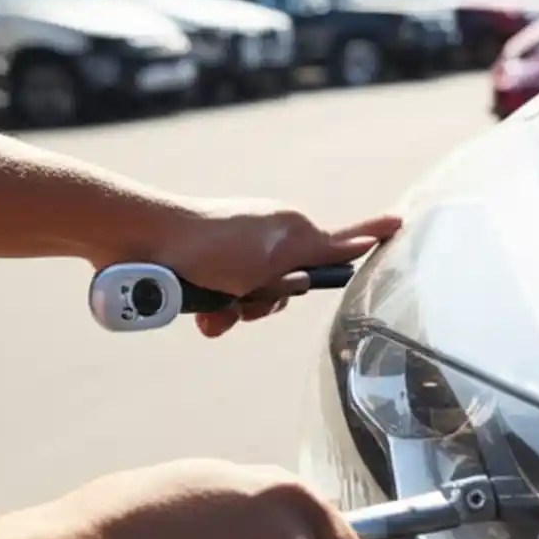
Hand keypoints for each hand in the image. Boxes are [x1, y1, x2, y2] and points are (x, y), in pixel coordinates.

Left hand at [100, 198, 399, 337]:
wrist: (137, 243)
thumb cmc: (209, 246)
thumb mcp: (275, 252)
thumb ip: (325, 251)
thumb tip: (371, 236)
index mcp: (290, 228)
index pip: (340, 242)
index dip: (367, 239)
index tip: (401, 226)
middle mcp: (266, 240)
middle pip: (292, 289)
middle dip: (271, 302)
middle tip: (249, 295)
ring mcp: (235, 254)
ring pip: (254, 302)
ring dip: (236, 312)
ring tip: (213, 304)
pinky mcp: (204, 269)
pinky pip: (222, 304)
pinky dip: (211, 312)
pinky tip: (195, 311)